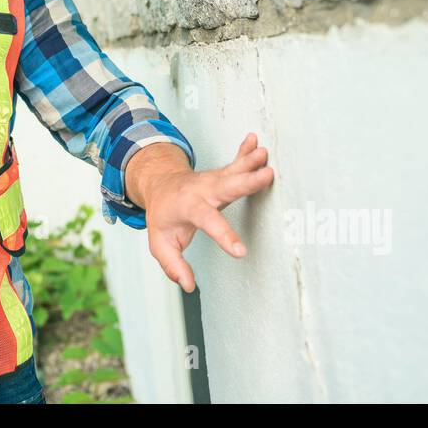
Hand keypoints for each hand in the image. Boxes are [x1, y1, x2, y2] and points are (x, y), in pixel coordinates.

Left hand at [135, 133, 274, 293]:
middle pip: (226, 186)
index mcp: (188, 207)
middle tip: (268, 174)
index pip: (208, 221)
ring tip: (264, 153)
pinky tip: (255, 143)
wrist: (159, 184)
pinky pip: (235, 163)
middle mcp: (202, 189)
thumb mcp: (160, 243)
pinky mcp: (221, 175)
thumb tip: (188, 285)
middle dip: (247, 180)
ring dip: (249, 162)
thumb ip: (173, 265)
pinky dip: (245, 152)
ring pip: (233, 171)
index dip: (224, 237)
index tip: (241, 252)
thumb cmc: (163, 216)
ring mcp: (213, 179)